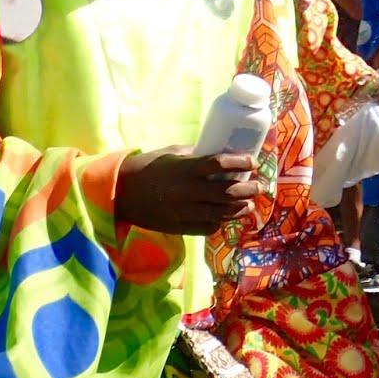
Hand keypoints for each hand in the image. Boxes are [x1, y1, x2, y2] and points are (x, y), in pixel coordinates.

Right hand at [116, 147, 259, 235]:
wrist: (121, 193)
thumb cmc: (146, 167)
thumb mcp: (170, 153)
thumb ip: (194, 153)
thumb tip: (217, 151)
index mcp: (186, 169)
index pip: (221, 164)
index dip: (241, 162)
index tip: (253, 161)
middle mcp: (189, 191)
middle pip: (228, 192)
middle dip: (248, 189)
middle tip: (257, 186)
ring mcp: (185, 211)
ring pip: (222, 213)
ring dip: (239, 208)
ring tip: (248, 204)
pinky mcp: (180, 226)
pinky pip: (208, 227)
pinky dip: (220, 222)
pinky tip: (226, 217)